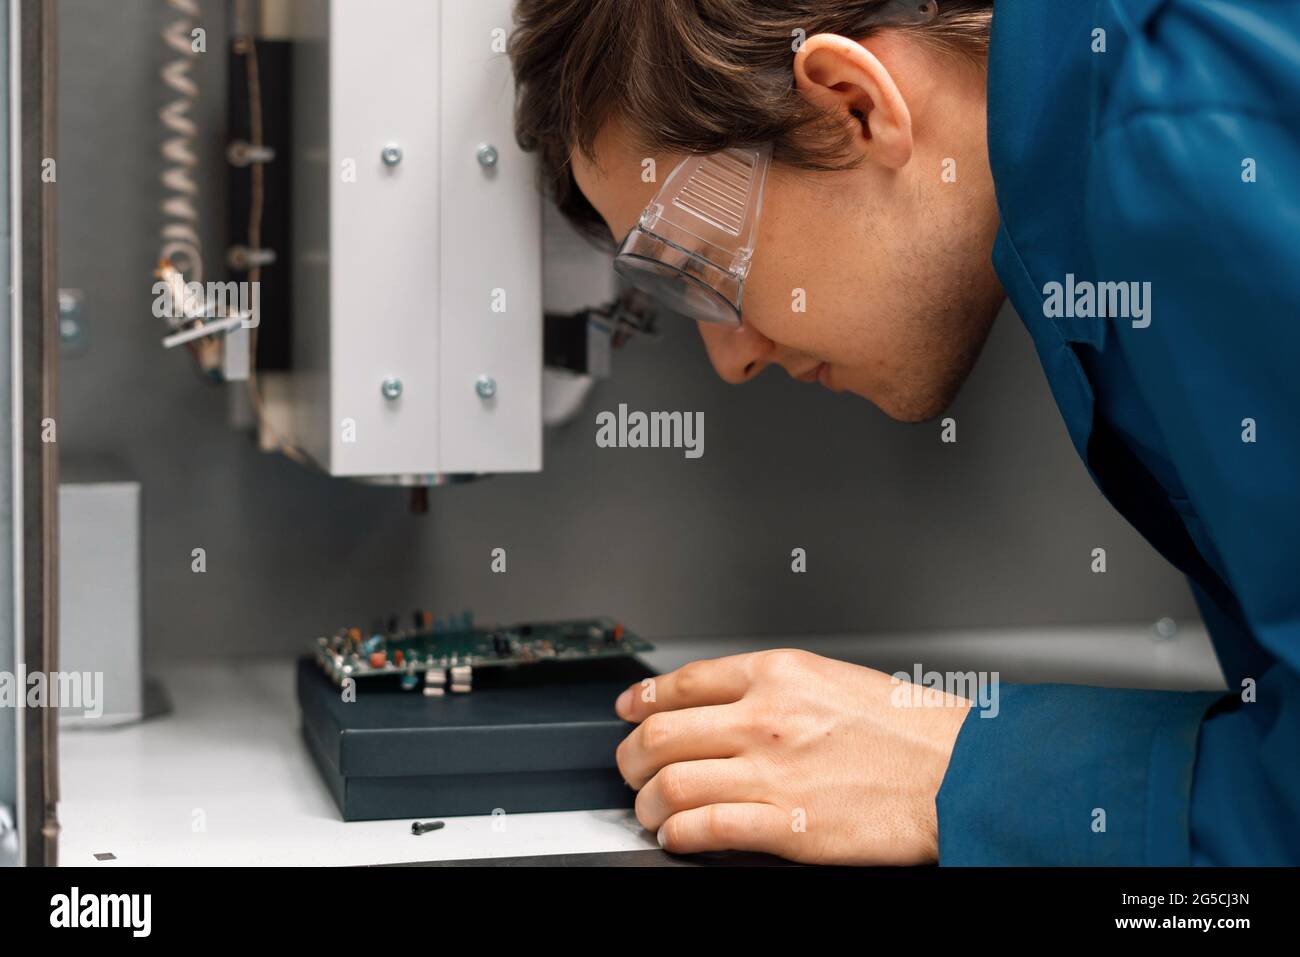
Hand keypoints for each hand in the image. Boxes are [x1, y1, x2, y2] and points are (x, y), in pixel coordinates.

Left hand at [614, 649, 970, 863]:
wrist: (962, 772)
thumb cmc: (910, 730)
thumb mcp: (833, 680)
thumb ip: (772, 688)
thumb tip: (721, 703)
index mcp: (778, 674)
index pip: (683, 683)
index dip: (642, 700)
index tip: (628, 712)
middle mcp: (766, 718)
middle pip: (661, 734)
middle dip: (631, 757)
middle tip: (632, 770)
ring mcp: (773, 771)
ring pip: (671, 784)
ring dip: (649, 804)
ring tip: (653, 812)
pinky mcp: (787, 825)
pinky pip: (705, 828)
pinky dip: (679, 835)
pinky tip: (680, 837)